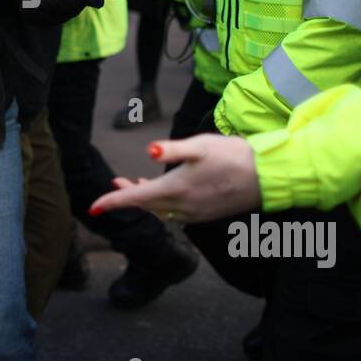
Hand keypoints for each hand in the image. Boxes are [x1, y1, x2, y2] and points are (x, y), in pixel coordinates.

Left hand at [89, 134, 260, 222]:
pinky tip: (164, 192)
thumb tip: (149, 151)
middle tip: (114, 185)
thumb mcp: (201, 146)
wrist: (267, 176)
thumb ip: (173, 150)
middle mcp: (183, 207)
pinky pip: (175, 213)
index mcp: (176, 190)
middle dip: (127, 196)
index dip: (112, 203)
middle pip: (145, 205)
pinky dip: (163, 203)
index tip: (93, 208)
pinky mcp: (206, 214)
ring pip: (160, 210)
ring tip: (133, 186)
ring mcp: (195, 213)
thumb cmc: (233, 156)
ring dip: (145, 199)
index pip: (136, 199)